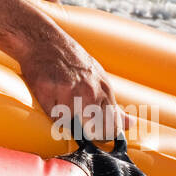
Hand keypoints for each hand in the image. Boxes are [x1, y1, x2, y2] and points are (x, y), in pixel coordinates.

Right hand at [17, 23, 124, 142]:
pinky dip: (51, 111)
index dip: (105, 134)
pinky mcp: (47, 93)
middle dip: (85, 130)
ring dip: (66, 119)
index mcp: (104, 89)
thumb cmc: (71, 58)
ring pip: (70, 125)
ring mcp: (68, 93)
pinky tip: (50, 95)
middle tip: (76, 115)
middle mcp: (89, 92)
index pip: (113, 126)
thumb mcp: (98, 78)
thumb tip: (131, 124)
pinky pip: (52, 116)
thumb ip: (113, 104)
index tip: (97, 133)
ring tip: (61, 98)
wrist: (44, 40)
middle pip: (93, 131)